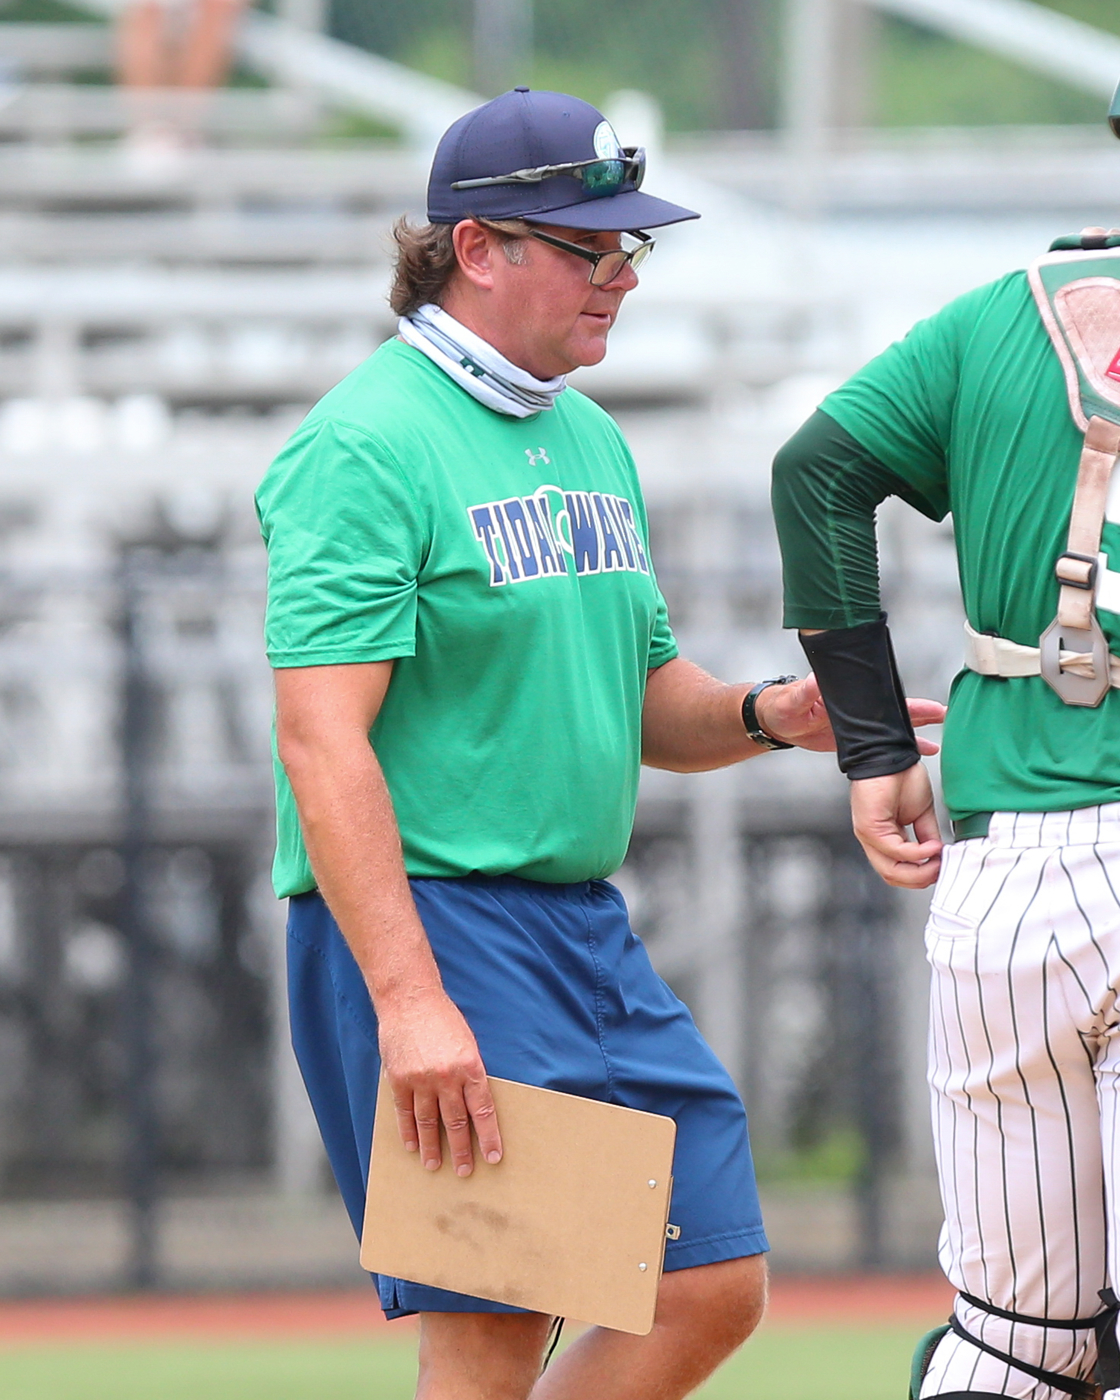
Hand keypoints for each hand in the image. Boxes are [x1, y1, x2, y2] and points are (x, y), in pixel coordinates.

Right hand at [377, 990, 500, 1176]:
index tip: (493, 1157)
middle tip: (465, 1171)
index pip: (483, 1110)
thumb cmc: (443, 1019)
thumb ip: (470, 1073)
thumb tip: (473, 1104)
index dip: (489, 1136)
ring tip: (435, 1165)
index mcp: (470, 1066)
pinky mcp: (398, 1079)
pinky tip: (411, 1146)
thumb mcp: (467, 1043)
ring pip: (428, 1123)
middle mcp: (447, 1077)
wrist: (410, 999)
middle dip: (461, 1150)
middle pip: (456, 1122)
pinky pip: (404, 1112)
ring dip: (432, 1147)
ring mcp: (421, 1079)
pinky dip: (408, 1132)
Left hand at [754, 674, 946, 753]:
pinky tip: (913, 758)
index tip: (935, 709)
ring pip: (892, 731)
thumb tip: (814, 680)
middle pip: (896, 713)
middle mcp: (858, 711)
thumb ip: (805, 691)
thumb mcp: (794, 699)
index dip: (910, 705)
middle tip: (946, 717)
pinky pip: (881, 747)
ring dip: (913, 736)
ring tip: (937, 745)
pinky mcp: (854, 741)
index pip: (885, 699)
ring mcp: (858, 726)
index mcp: (849, 699)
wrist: (775, 721)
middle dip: (921, 715)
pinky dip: (897, 753)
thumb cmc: (782, 705)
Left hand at [850, 764, 942, 888]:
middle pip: (893, 876)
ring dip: (920, 871)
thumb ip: (927, 836)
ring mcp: (868, 835)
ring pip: (890, 871)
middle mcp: (873, 840)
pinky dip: (917, 853)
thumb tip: (938, 854)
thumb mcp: (921, 813)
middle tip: (941, 869)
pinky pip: (894, 851)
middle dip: (922, 878)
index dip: (921, 874)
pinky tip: (931, 847)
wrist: (889, 754)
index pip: (898, 870)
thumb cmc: (900, 776)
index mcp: (885, 837)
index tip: (941, 868)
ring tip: (938, 861)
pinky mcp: (869, 827)